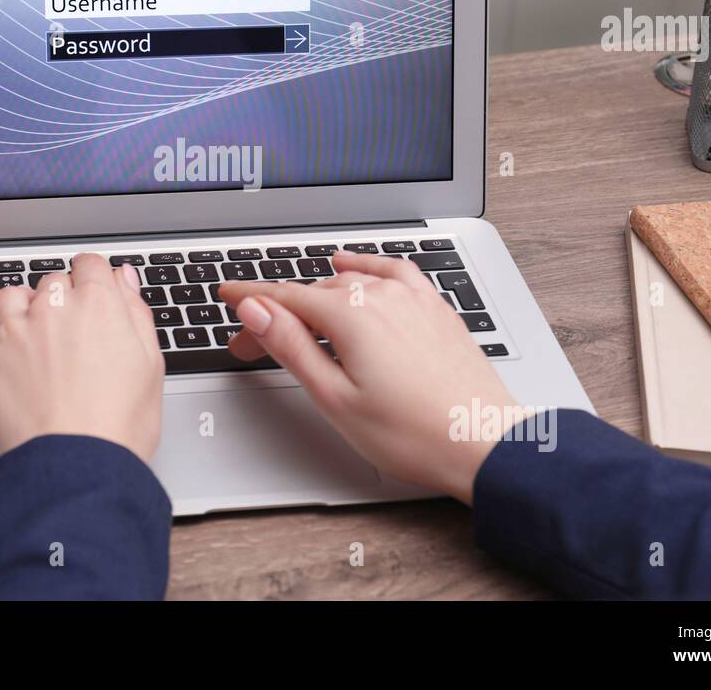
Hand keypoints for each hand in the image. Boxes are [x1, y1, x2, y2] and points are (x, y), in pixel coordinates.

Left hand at [0, 253, 163, 461]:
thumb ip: (136, 312)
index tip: (91, 298)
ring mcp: (13, 332)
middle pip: (51, 282)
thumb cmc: (118, 428)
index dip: (92, 282)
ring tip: (30, 339)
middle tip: (68, 337)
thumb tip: (123, 278)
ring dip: (20, 309)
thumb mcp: (151, 365)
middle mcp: (52, 310)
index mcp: (98, 306)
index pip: (89, 266)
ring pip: (10, 296)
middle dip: (60, 301)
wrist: (76, 470)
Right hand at [219, 252, 520, 503]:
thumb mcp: (334, 397)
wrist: (483, 443)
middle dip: (278, 311)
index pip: (284, 297)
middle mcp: (382, 296)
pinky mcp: (435, 308)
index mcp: (351, 315)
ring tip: (297, 314)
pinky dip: (365, 268)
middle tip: (254, 341)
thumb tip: (256, 309)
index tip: (227, 296)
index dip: (250, 298)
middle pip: (313, 293)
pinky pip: (392, 272)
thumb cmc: (414, 433)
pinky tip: (355, 270)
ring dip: (316, 295)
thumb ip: (291, 346)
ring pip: (349, 283)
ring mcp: (412, 299)